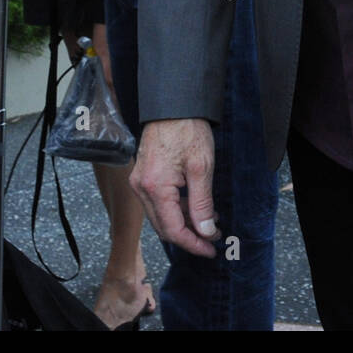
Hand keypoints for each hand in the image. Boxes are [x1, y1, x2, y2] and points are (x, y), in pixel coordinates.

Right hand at [131, 119, 218, 258]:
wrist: (173, 104)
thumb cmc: (188, 130)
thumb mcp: (202, 167)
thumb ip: (202, 203)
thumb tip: (205, 232)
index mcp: (154, 188)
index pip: (172, 230)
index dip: (193, 243)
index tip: (211, 249)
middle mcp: (141, 188)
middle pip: (164, 226)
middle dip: (189, 235)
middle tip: (212, 236)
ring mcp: (140, 182)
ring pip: (161, 216)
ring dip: (184, 222)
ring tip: (209, 220)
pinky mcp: (143, 176)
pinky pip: (158, 202)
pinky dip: (177, 208)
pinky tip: (196, 205)